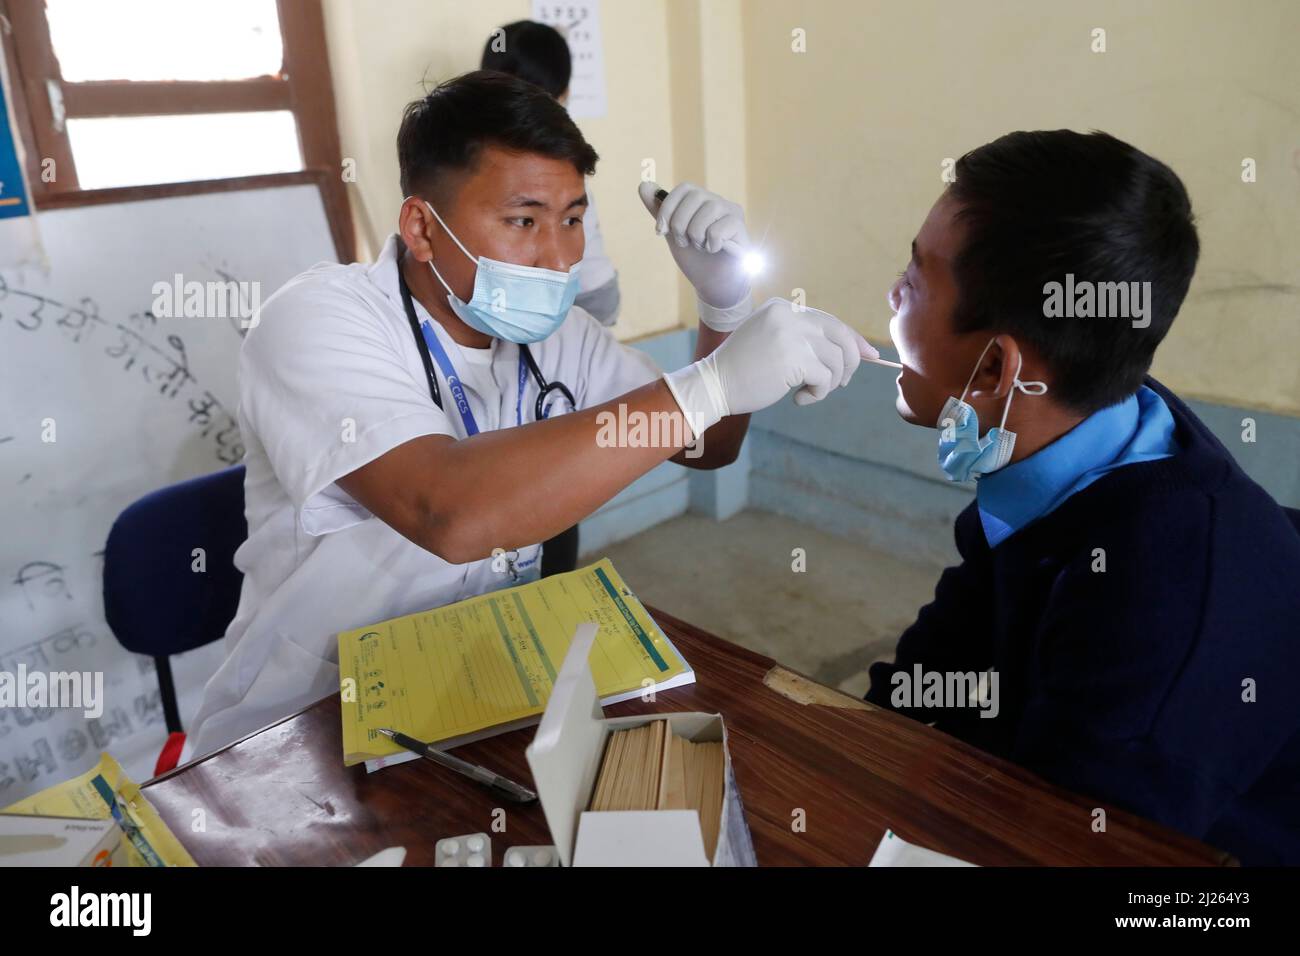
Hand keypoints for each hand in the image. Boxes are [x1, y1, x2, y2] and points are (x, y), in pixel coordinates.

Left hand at [638, 180, 751, 328]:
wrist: (712, 284)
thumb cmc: (695, 258)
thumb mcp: (672, 233)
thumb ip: (659, 210)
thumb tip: (643, 185)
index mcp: (702, 201)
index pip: (684, 188)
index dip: (668, 208)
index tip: (661, 231)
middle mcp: (718, 201)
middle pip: (694, 197)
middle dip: (680, 224)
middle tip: (684, 242)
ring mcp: (732, 213)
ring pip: (708, 211)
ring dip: (696, 235)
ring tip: (700, 247)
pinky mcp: (741, 228)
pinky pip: (718, 228)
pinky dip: (711, 244)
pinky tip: (715, 250)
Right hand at [662, 297, 879, 436]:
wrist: (714, 384)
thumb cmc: (742, 369)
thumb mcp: (771, 340)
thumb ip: (803, 338)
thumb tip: (854, 349)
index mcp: (783, 308)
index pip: (829, 320)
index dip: (852, 340)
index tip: (868, 355)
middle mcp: (789, 315)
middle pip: (840, 335)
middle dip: (851, 361)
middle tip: (844, 382)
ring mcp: (792, 335)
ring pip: (836, 360)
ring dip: (830, 382)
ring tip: (810, 391)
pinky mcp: (795, 359)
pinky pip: (826, 379)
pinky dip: (819, 393)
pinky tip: (799, 399)